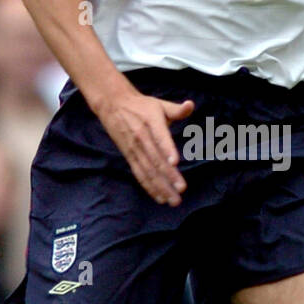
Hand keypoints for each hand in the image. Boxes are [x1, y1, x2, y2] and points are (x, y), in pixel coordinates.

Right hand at [96, 87, 193, 205]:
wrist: (113, 105)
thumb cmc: (141, 106)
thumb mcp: (159, 104)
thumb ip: (177, 109)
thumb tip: (190, 105)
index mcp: (151, 122)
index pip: (160, 137)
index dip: (167, 149)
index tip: (175, 162)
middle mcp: (142, 137)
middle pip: (155, 159)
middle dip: (168, 176)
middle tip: (181, 189)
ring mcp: (134, 149)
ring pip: (148, 170)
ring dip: (160, 186)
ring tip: (172, 199)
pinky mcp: (129, 157)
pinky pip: (139, 174)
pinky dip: (149, 187)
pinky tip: (160, 197)